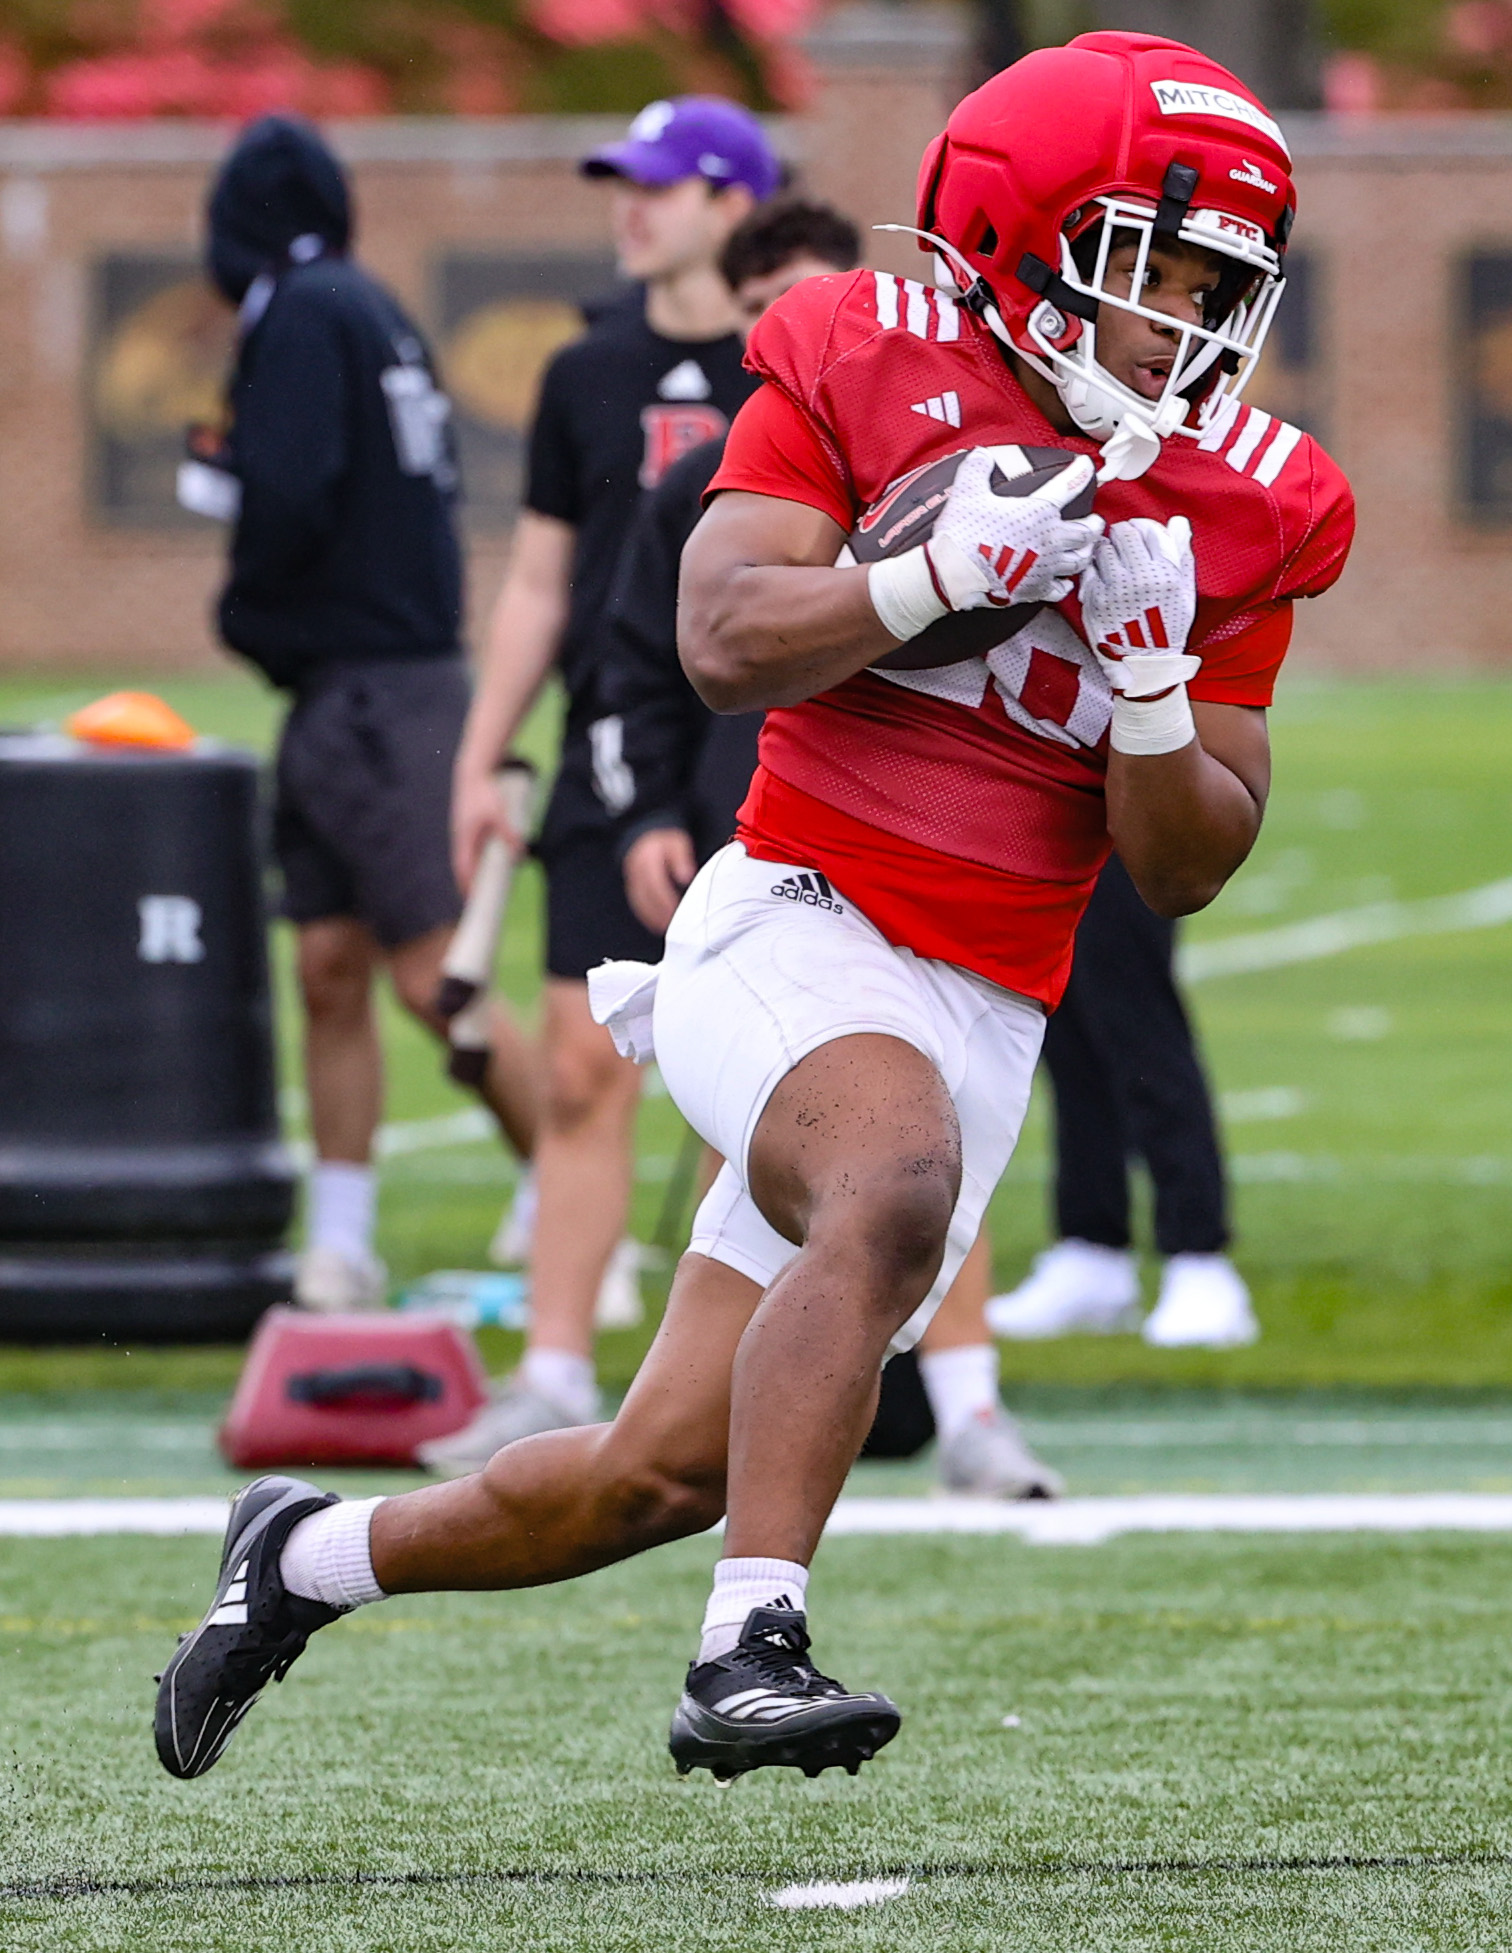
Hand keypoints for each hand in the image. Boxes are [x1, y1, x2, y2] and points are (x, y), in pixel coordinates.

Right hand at [451, 763, 526, 894]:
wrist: (474, 771)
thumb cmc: (485, 792)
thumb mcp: (500, 814)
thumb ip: (509, 834)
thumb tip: (518, 854)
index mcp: (465, 838)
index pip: (463, 868)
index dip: (466, 884)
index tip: (472, 899)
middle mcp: (461, 836)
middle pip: (463, 865)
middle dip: (468, 881)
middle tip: (477, 897)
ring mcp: (463, 830)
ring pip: (466, 856)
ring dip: (472, 869)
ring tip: (482, 882)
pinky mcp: (468, 825)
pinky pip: (471, 847)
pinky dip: (476, 857)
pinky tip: (486, 859)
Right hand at [624, 827, 695, 934]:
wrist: (645, 837)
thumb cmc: (665, 842)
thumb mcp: (677, 843)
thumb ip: (682, 858)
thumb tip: (686, 876)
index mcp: (648, 858)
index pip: (655, 883)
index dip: (666, 899)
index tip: (677, 910)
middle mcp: (636, 870)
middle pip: (645, 895)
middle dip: (659, 912)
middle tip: (675, 925)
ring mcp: (631, 879)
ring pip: (639, 902)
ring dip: (651, 917)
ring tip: (666, 928)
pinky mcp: (631, 887)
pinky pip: (636, 903)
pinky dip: (646, 915)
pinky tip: (657, 924)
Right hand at [928, 448, 1102, 610]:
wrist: (954, 574)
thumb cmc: (964, 533)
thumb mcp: (968, 491)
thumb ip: (977, 468)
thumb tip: (980, 455)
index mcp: (1039, 511)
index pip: (1069, 486)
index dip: (1081, 473)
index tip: (1087, 467)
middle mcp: (1050, 539)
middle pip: (1086, 531)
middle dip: (1094, 524)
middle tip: (1095, 520)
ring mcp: (1045, 567)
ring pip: (1079, 560)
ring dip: (1085, 553)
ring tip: (1085, 549)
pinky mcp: (1035, 590)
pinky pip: (1060, 589)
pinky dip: (1064, 585)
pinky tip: (1063, 582)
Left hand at [1079, 516, 1200, 697]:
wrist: (1144, 664)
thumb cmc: (1167, 628)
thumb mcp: (1185, 591)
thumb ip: (1182, 554)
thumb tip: (1178, 523)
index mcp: (1165, 573)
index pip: (1148, 529)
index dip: (1144, 528)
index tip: (1142, 535)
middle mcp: (1138, 579)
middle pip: (1122, 533)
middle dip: (1123, 535)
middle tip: (1125, 544)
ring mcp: (1113, 590)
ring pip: (1102, 549)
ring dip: (1108, 550)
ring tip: (1115, 564)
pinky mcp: (1093, 601)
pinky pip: (1089, 572)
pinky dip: (1095, 571)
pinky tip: (1105, 580)